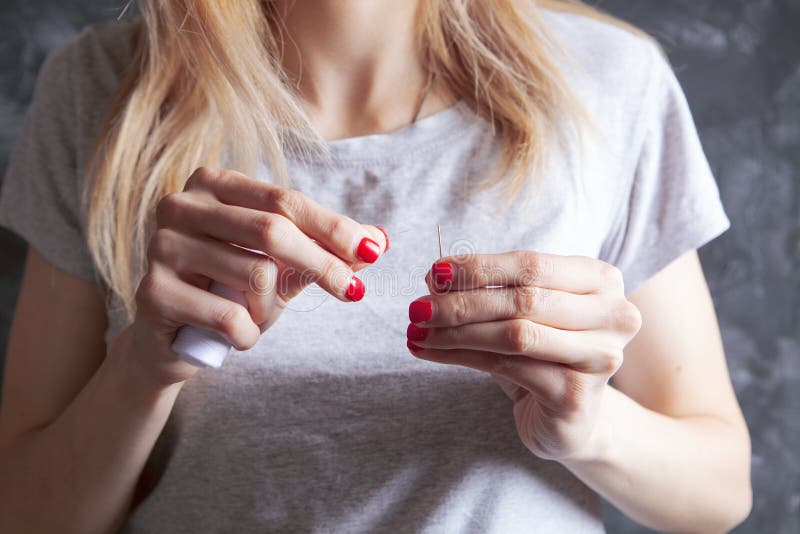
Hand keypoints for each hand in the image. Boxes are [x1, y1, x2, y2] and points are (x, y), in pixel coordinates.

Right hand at [120, 166, 387, 385]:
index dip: (334, 228)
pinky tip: (236, 336)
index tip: (375, 251)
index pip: (286, 200)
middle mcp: (181, 205)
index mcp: (213, 184)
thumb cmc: (230, 294)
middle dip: (323, 264)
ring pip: (255, 275)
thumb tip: (380, 240)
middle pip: (272, 230)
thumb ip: (324, 251)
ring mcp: (161, 246)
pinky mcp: (152, 292)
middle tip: (353, 292)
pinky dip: (249, 335)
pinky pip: (229, 317)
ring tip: (258, 316)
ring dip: (272, 309)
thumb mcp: (282, 268)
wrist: (173, 342)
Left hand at [405, 251, 641, 461]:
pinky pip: (508, 368)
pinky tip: (431, 353)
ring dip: (456, 332)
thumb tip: (435, 276)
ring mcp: (599, 357)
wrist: (572, 418)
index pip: (531, 264)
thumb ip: (486, 289)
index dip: (478, 267)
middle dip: (461, 303)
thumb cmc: (544, 353)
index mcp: (601, 280)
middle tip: (416, 308)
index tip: (434, 272)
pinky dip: (461, 358)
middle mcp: (612, 316)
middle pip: (523, 300)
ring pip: (514, 335)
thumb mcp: (519, 313)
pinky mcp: (576, 395)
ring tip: (417, 331)